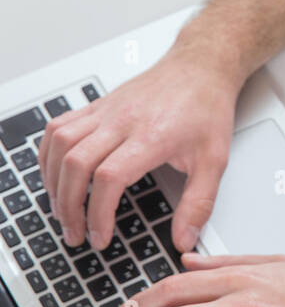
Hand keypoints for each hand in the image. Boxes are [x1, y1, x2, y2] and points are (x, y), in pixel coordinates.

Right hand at [38, 48, 240, 252]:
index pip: (109, 178)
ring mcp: (105, 111)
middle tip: (76, 233)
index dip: (98, 214)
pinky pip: (58, 127)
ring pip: (60, 144)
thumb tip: (184, 239)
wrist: (201, 66)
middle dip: (69, 206)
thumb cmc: (206, 108)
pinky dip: (48, 154)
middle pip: (76, 164)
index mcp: (151, 136)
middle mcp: (122, 121)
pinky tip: (54, 174)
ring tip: (62, 210)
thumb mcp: (214, 161)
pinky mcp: (97, 105)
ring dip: (54, 182)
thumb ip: (199, 204)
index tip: (101, 237)